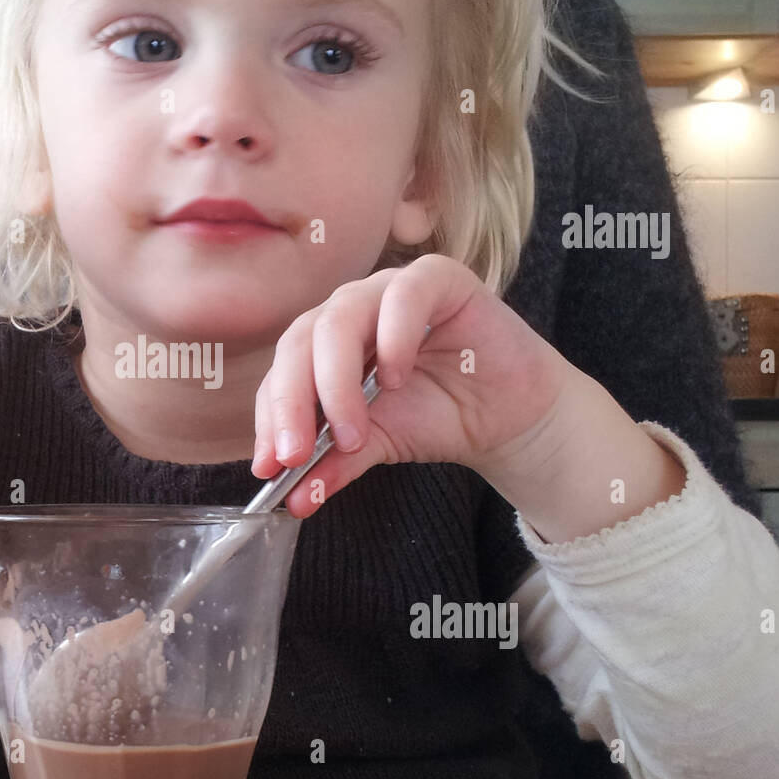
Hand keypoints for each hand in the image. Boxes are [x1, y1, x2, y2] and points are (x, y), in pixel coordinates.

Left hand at [252, 253, 575, 515]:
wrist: (509, 416)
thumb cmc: (437, 416)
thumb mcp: (377, 445)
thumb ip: (334, 464)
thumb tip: (296, 500)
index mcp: (322, 346)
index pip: (281, 375)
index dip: (270, 418)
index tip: (269, 467)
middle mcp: (348, 311)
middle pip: (299, 343)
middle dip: (292, 403)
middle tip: (296, 455)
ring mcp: (388, 290)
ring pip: (340, 317)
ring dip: (335, 381)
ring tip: (352, 431)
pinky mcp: (438, 279)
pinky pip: (403, 295)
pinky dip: (392, 338)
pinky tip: (395, 380)